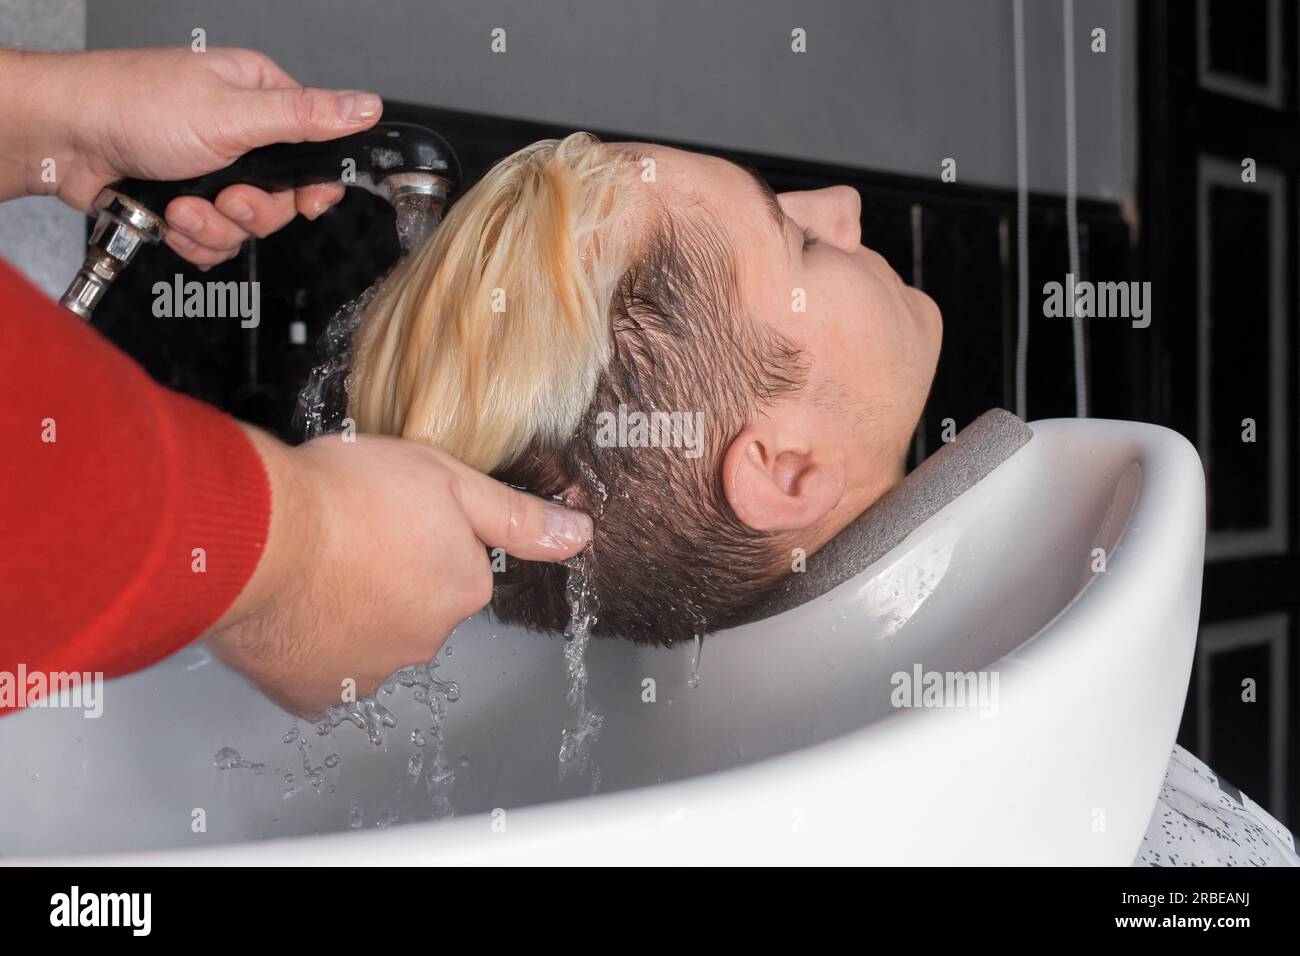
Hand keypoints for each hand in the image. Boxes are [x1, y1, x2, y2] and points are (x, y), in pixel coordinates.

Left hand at [0, 47, 382, 267]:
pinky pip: (215, 242)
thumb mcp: (233, 113)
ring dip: (214, 228)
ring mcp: (212, 171)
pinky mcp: (187, 203)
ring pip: (247, 227)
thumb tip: (366, 106)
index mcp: (260, 98)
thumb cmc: (133, 106)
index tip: (305, 201)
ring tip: (182, 207)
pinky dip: (192, 240)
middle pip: (283, 199)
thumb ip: (305, 117)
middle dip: (251, 211)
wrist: (63, 139)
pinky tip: (168, 217)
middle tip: (225, 197)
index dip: (314, 185)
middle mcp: (240, 135)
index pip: (317, 149)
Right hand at [209, 428, 592, 714]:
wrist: (255, 536)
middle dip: (388, 575)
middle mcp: (425, 639)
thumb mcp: (448, 479)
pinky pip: (320, 671)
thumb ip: (516, 515)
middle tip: (347, 536)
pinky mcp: (313, 692)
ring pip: (368, 638)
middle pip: (415, 604)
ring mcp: (369, 671)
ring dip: (348, 610)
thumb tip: (577, 533)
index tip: (386, 511)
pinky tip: (292, 608)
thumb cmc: (343, 497)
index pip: (456, 564)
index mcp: (462, 588)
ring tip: (312, 566)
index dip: (419, 530)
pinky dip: (309, 645)